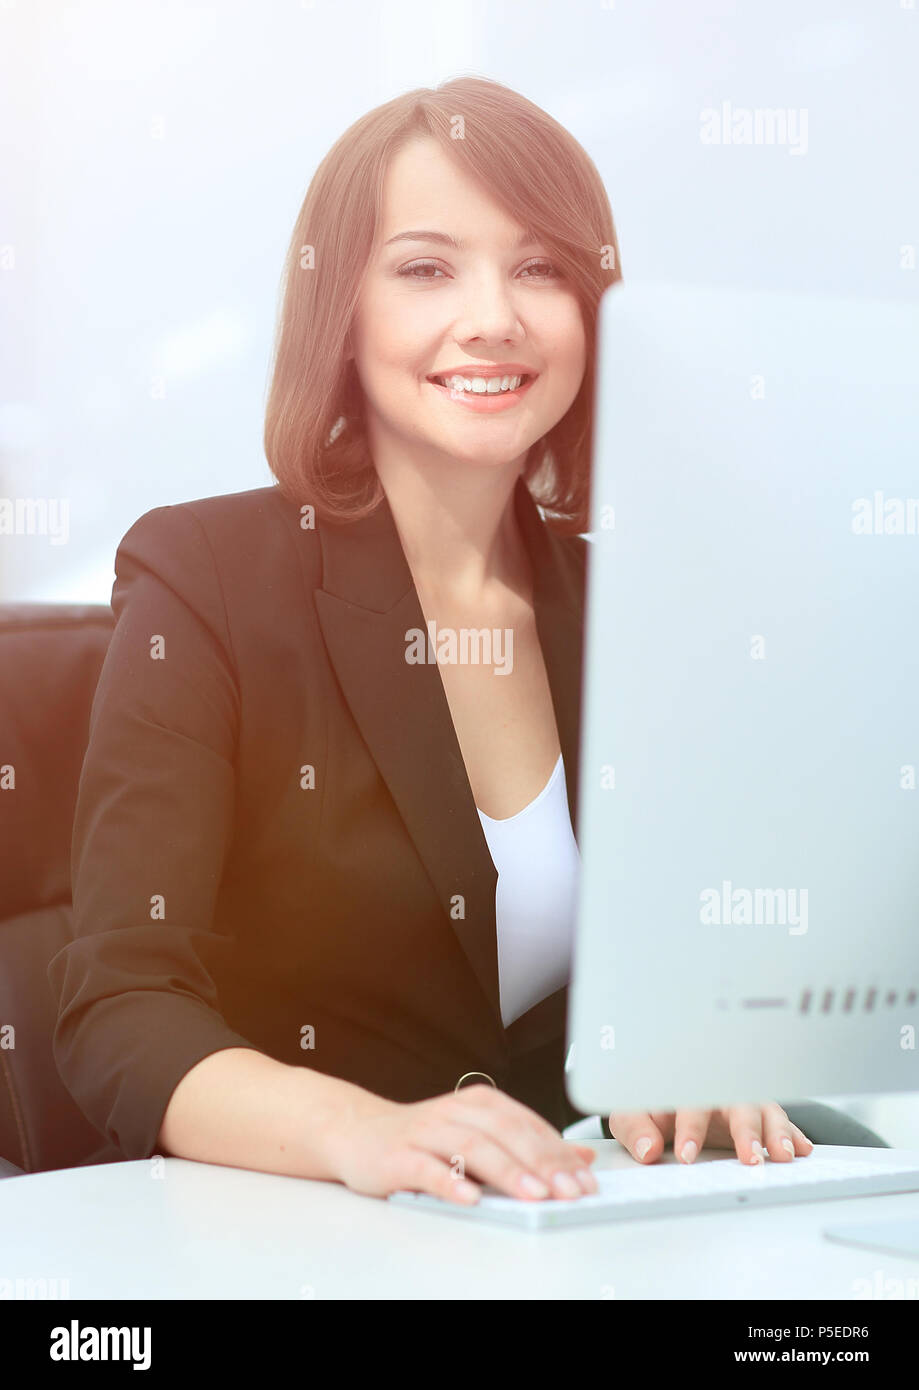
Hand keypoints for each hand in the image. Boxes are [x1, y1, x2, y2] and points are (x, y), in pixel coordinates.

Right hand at [323, 1083, 599, 1205]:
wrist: (357, 1132)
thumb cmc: (424, 1138)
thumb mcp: (481, 1134)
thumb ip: (529, 1145)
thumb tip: (581, 1159)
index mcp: (480, 1104)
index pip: (527, 1125)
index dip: (559, 1153)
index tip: (585, 1180)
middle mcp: (455, 1112)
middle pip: (506, 1134)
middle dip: (543, 1163)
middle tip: (570, 1191)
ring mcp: (426, 1132)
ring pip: (472, 1148)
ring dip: (507, 1172)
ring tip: (534, 1195)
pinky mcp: (398, 1156)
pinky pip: (427, 1168)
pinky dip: (451, 1182)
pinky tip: (471, 1199)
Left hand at [606, 1102, 814, 1165]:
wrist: (659, 1100)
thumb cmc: (648, 1107)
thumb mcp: (631, 1114)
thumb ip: (636, 1130)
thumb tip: (648, 1150)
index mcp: (686, 1088)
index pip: (691, 1105)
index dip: (690, 1129)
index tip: (686, 1155)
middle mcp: (719, 1093)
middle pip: (738, 1105)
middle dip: (746, 1131)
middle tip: (750, 1159)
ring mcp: (740, 1104)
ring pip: (765, 1110)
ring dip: (777, 1132)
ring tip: (784, 1156)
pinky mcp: (757, 1118)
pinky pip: (780, 1123)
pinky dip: (794, 1135)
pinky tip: (803, 1149)